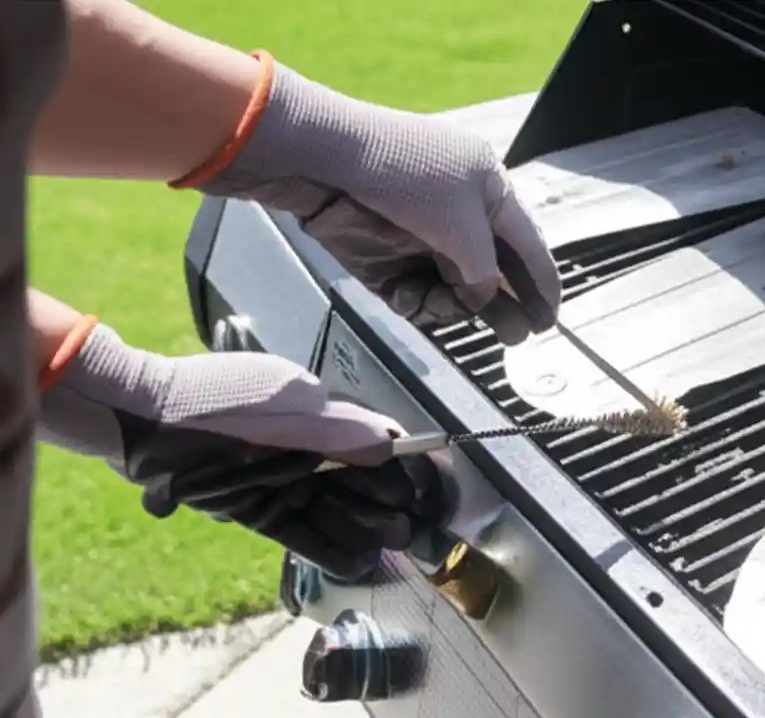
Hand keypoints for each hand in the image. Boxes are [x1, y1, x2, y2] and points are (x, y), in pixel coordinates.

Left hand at [36, 322, 425, 578]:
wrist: (142, 419)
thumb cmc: (219, 402)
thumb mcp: (288, 406)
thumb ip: (341, 429)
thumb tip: (392, 443)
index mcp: (315, 412)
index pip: (369, 442)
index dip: (397, 467)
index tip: (422, 488)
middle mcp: (300, 446)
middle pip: (352, 480)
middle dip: (383, 504)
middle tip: (410, 529)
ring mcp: (275, 478)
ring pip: (328, 508)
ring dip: (360, 529)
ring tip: (390, 549)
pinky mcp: (251, 507)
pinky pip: (295, 530)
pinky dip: (324, 546)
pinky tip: (354, 561)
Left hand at [190, 53, 560, 345]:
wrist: (326, 162)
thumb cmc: (407, 178)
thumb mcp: (466, 227)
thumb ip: (486, 272)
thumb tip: (482, 298)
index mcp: (489, 187)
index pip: (527, 242)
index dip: (542, 282)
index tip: (550, 318)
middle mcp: (459, 213)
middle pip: (491, 270)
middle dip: (502, 304)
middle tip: (516, 338)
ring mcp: (421, 235)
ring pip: (452, 287)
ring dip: (451, 305)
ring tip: (441, 308)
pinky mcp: (386, 256)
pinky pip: (414, 290)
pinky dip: (414, 299)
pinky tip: (408, 295)